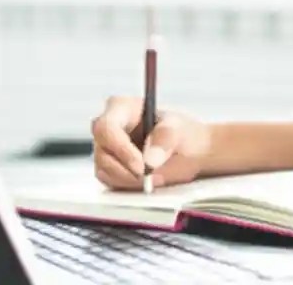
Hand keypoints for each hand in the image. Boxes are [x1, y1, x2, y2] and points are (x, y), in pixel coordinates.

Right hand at [91, 96, 211, 190]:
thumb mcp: (180, 131)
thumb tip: (150, 159)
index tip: (143, 166)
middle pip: (102, 152)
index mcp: (121, 107)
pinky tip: (148, 180)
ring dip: (130, 179)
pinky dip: (128, 186)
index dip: (122, 149)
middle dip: (127, 169)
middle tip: (151, 179)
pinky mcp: (107, 168)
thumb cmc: (182, 134)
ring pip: (104, 170)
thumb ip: (165, 139)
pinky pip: (109, 181)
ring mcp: (105, 148)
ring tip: (156, 177)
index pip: (107, 127)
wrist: (190, 152)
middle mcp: (108, 127)